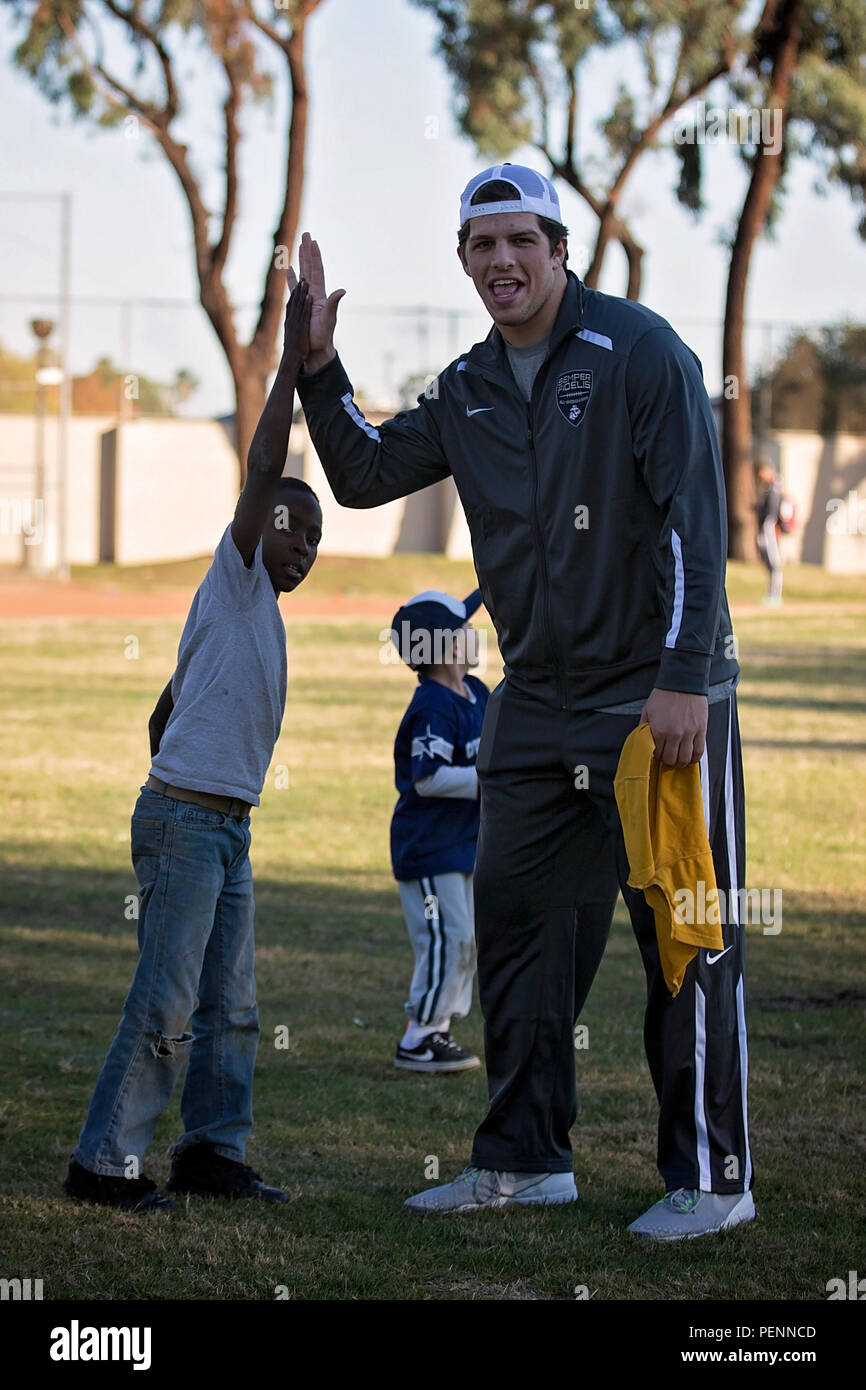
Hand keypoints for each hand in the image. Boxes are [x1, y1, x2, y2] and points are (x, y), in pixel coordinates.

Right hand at [287, 232, 344, 369]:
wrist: (316, 349)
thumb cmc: (323, 336)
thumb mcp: (329, 320)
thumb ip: (333, 304)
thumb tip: (342, 290)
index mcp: (320, 294)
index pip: (317, 271)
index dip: (315, 256)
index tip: (313, 241)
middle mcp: (314, 293)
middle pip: (310, 267)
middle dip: (307, 251)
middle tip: (306, 234)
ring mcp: (306, 298)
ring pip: (302, 274)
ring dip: (301, 260)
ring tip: (298, 246)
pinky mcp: (299, 305)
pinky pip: (294, 288)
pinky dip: (291, 278)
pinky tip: (289, 269)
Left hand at [639, 689, 707, 767]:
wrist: (682, 682)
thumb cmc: (664, 695)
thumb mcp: (647, 710)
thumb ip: (644, 727)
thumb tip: (642, 739)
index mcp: (659, 731)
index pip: (657, 754)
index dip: (657, 756)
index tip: (658, 754)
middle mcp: (674, 735)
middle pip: (671, 760)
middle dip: (668, 761)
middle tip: (668, 759)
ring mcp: (689, 734)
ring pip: (685, 758)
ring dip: (681, 762)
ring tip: (679, 760)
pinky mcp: (700, 730)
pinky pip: (699, 751)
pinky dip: (695, 758)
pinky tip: (691, 758)